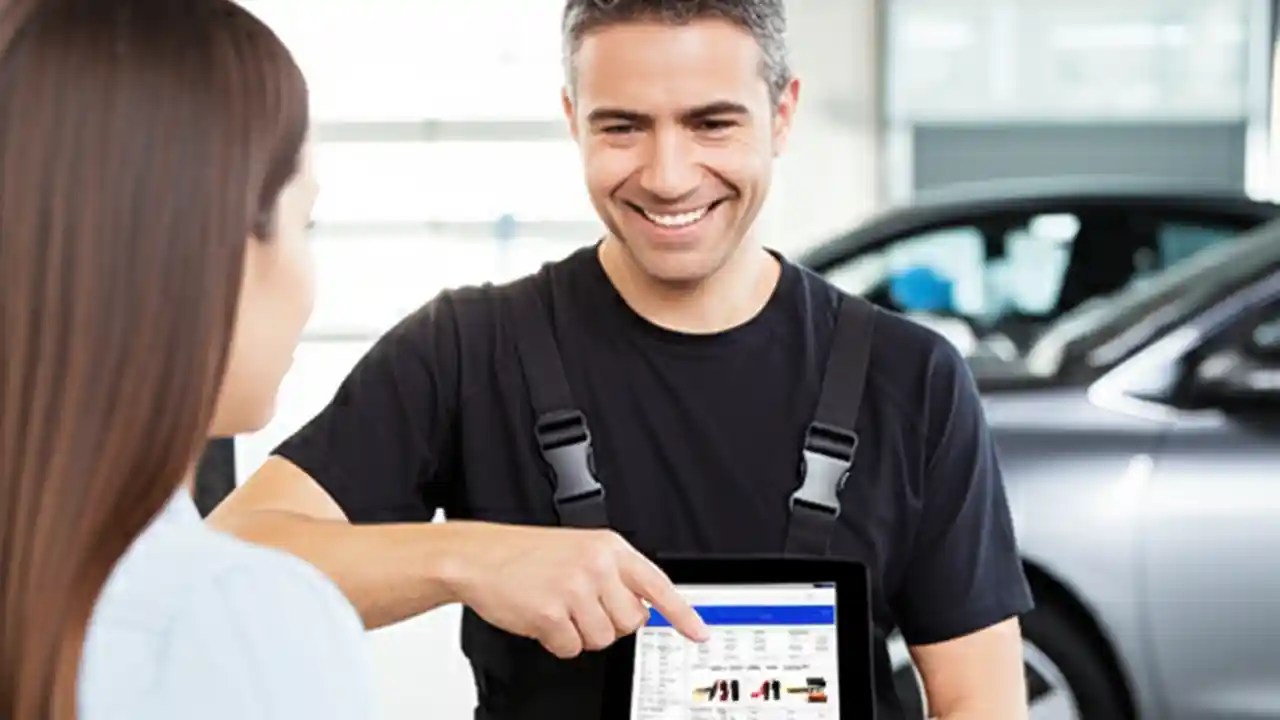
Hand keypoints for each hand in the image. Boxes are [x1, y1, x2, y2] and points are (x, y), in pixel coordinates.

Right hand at [450, 523, 708, 658]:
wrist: (480, 556)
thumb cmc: (526, 555)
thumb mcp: (580, 549)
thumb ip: (613, 573)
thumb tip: (641, 609)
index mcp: (609, 547)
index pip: (656, 584)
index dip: (681, 613)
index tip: (698, 633)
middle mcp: (597, 565)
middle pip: (630, 622)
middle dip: (608, 623)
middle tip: (581, 607)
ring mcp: (575, 588)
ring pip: (603, 639)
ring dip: (580, 634)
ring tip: (558, 608)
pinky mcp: (551, 612)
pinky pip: (571, 649)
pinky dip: (556, 642)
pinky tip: (543, 618)